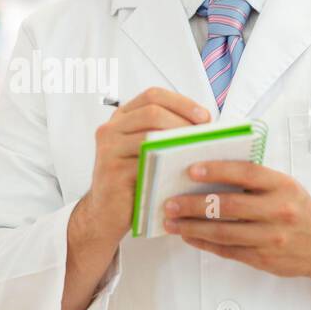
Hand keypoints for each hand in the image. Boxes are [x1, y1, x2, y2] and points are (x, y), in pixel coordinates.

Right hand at [73, 87, 210, 245]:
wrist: (105, 214)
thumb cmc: (132, 182)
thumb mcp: (146, 152)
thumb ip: (166, 134)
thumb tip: (206, 127)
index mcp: (122, 119)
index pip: (152, 96)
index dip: (181, 102)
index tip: (204, 117)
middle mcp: (111, 129)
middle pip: (152, 111)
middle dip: (183, 121)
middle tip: (203, 136)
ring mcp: (108, 149)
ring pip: (149, 135)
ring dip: (178, 142)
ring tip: (196, 152)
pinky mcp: (111, 170)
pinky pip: (145, 163)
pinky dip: (167, 165)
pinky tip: (183, 172)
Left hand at [161, 161, 310, 308]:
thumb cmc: (297, 209)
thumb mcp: (284, 185)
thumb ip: (253, 179)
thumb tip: (209, 172)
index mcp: (282, 186)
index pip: (246, 173)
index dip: (217, 170)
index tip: (191, 170)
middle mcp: (278, 211)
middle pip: (229, 206)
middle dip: (194, 204)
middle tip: (170, 202)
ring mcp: (271, 237)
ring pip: (224, 232)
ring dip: (192, 227)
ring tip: (172, 222)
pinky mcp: (263, 258)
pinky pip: (228, 250)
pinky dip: (204, 243)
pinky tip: (188, 236)